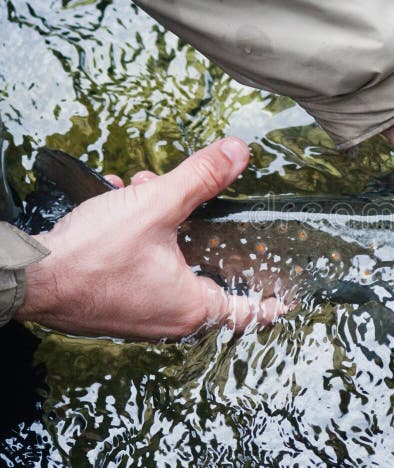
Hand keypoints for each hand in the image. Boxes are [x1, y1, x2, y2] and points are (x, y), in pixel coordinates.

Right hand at [16, 138, 283, 339]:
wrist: (27, 275)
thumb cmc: (90, 255)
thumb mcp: (157, 207)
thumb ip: (201, 178)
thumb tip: (237, 154)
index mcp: (191, 307)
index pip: (246, 312)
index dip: (269, 303)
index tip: (286, 300)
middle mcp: (168, 318)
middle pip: (206, 274)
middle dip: (202, 230)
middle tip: (196, 203)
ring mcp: (140, 314)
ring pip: (170, 264)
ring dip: (165, 224)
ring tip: (147, 190)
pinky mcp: (115, 304)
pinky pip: (142, 269)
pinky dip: (139, 236)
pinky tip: (121, 201)